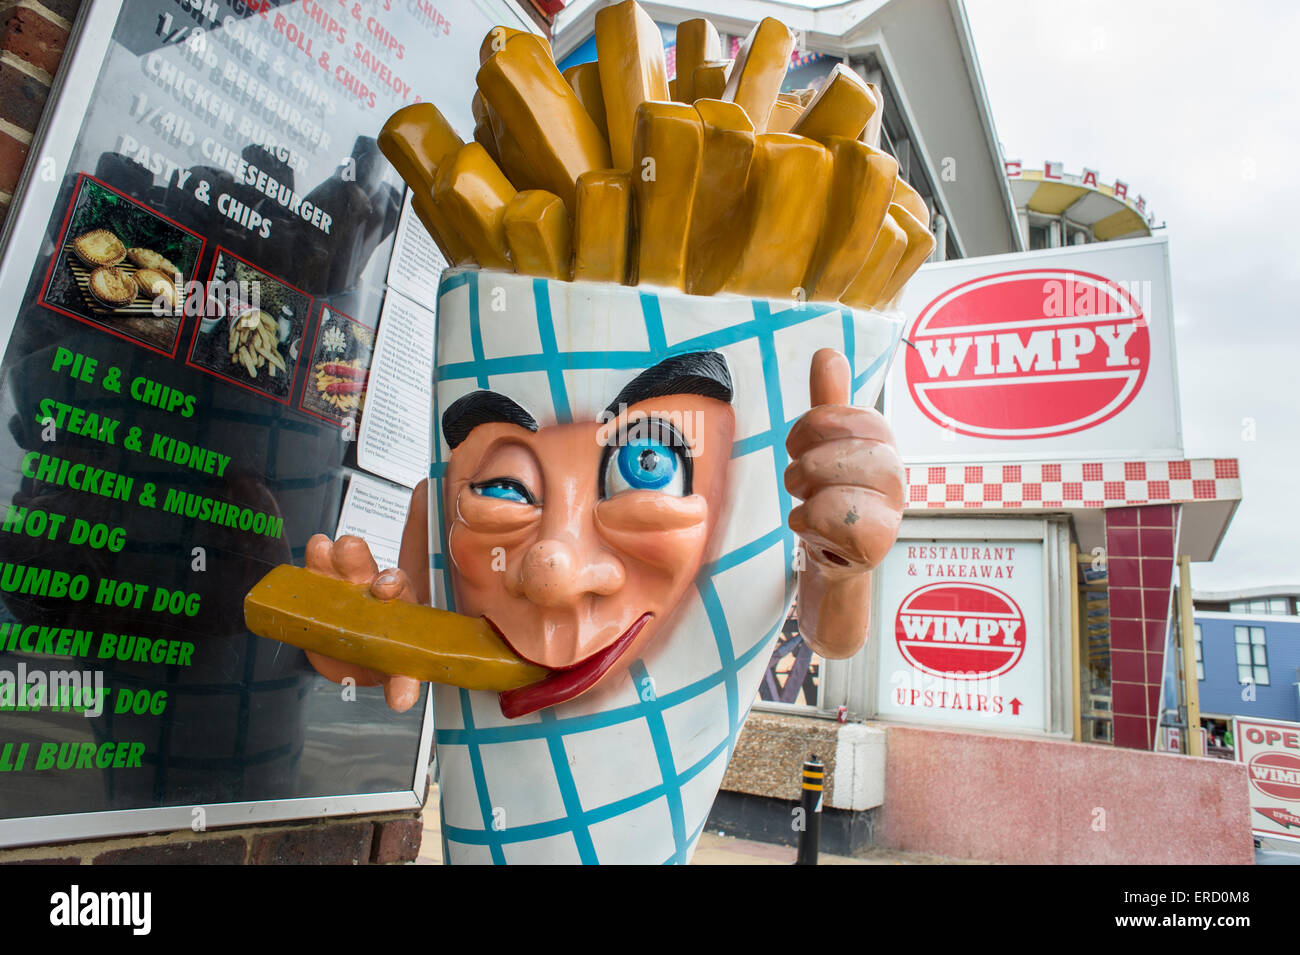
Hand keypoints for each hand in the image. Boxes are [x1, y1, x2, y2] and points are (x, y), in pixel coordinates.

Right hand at [302, 533, 422, 711]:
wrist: (354, 661)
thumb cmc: (384, 654)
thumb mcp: (395, 670)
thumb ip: (401, 682)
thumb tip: (401, 699)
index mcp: (394, 600)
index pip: (395, 582)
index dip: (389, 581)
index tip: (382, 588)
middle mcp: (367, 584)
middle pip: (362, 561)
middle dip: (354, 555)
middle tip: (348, 552)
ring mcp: (339, 584)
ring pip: (333, 558)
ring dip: (326, 554)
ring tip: (320, 552)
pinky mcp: (314, 590)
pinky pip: (307, 573)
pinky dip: (301, 571)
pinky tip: (297, 572)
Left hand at [785, 348, 904, 572]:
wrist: (840, 551)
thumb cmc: (834, 489)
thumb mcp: (829, 442)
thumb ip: (829, 399)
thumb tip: (828, 352)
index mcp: (882, 437)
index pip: (836, 417)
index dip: (807, 430)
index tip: (801, 445)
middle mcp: (894, 469)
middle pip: (825, 457)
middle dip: (801, 470)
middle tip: (807, 483)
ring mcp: (890, 508)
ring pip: (821, 490)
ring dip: (803, 499)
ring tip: (815, 506)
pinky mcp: (876, 543)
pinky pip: (821, 521)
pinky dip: (806, 526)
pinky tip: (821, 531)